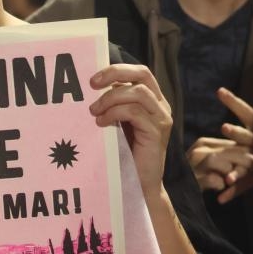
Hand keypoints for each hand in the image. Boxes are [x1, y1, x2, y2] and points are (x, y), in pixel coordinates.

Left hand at [89, 63, 171, 200]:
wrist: (138, 183)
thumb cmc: (124, 153)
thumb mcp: (118, 123)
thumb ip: (113, 105)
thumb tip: (91, 88)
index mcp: (152, 101)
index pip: (140, 72)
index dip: (117, 70)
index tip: (92, 79)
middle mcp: (161, 106)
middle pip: (142, 74)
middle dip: (115, 74)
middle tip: (92, 84)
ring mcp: (161, 119)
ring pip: (137, 92)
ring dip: (110, 99)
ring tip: (94, 112)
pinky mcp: (156, 132)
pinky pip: (135, 112)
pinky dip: (114, 113)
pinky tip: (101, 123)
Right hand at [186, 136, 252, 194]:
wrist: (173, 194)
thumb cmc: (196, 180)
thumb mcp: (214, 166)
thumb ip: (230, 160)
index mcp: (205, 144)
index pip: (234, 144)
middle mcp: (199, 150)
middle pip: (231, 151)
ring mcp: (194, 164)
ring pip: (223, 162)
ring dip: (241, 171)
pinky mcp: (191, 178)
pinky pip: (213, 180)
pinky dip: (221, 185)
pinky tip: (224, 189)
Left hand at [214, 66, 252, 203]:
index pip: (246, 110)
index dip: (233, 101)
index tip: (219, 91)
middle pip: (247, 137)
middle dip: (238, 133)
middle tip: (225, 127)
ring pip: (246, 163)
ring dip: (235, 166)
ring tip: (223, 172)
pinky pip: (246, 184)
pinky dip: (233, 192)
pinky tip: (219, 199)